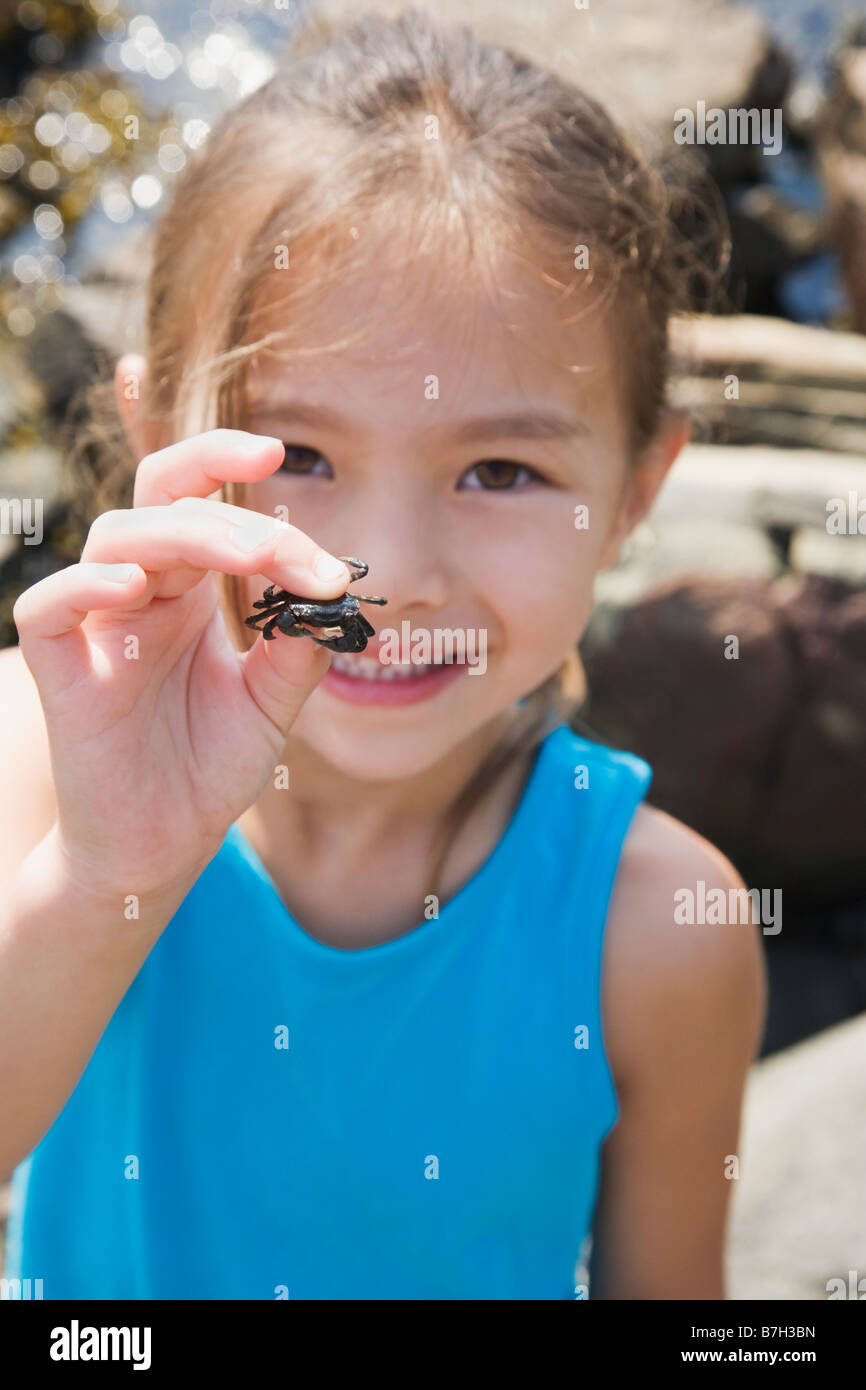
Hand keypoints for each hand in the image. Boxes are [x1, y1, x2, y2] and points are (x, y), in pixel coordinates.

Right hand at [13, 429, 350, 894]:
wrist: (163, 846)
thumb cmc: (205, 769)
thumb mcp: (271, 705)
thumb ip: (297, 648)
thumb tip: (333, 594)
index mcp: (184, 592)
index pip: (193, 499)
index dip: (223, 461)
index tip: (281, 454)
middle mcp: (139, 596)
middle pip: (162, 507)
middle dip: (229, 510)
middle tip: (290, 545)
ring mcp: (98, 629)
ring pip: (116, 541)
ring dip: (186, 535)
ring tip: (252, 556)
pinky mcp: (62, 672)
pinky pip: (49, 607)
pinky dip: (85, 585)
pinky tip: (137, 589)